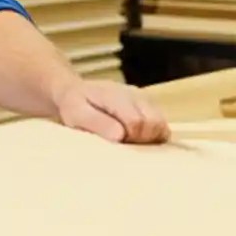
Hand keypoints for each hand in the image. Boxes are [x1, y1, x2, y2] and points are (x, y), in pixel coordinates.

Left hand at [52, 79, 170, 143]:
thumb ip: (97, 123)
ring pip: (161, 126)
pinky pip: (162, 126)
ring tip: (128, 140)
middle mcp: (136, 95)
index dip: (129, 138)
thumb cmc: (74, 106)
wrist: (75, 92)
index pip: (137, 122)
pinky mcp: (150, 106)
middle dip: (142, 140)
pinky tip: (135, 137)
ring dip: (149, 139)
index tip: (116, 143)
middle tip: (123, 143)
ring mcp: (145, 99)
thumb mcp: (76, 114)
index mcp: (117, 96)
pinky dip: (153, 136)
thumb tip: (120, 136)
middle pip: (155, 124)